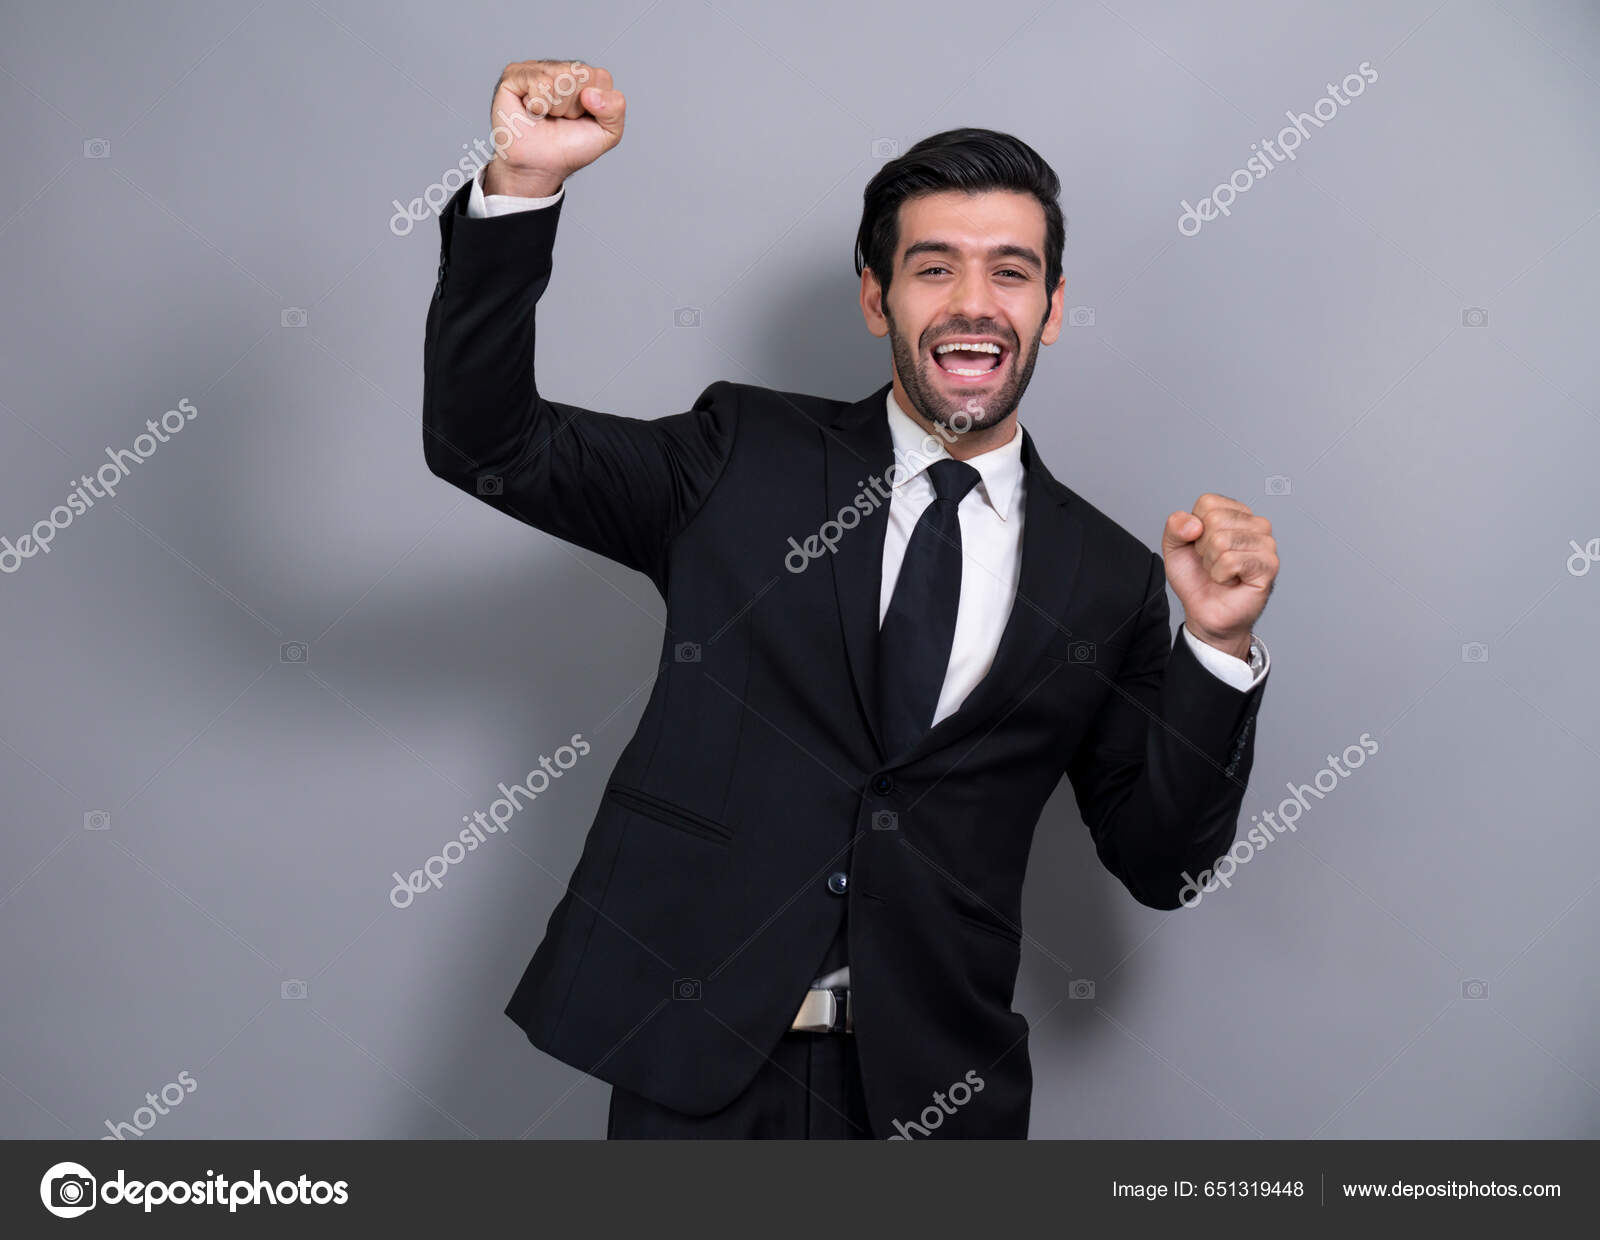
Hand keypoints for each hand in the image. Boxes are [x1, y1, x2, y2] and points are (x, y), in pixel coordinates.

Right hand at [483, 60, 624, 197]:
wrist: (541, 166)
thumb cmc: (570, 148)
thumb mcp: (609, 133)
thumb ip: (616, 108)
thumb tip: (590, 93)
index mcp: (586, 78)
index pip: (601, 77)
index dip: (595, 105)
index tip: (581, 119)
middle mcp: (561, 68)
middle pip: (581, 74)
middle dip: (574, 106)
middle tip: (562, 119)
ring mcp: (538, 69)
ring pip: (561, 78)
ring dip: (556, 107)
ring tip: (547, 116)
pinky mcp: (515, 74)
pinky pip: (539, 81)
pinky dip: (538, 104)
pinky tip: (532, 111)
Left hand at [1161, 493, 1277, 657]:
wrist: (1206, 612)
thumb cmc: (1197, 579)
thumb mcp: (1174, 548)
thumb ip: (1175, 526)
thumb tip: (1193, 524)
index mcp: (1236, 513)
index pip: (1208, 502)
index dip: (1194, 529)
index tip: (1201, 547)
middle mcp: (1256, 524)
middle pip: (1214, 520)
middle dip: (1202, 548)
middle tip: (1212, 563)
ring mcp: (1266, 544)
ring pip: (1221, 541)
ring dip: (1211, 564)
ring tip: (1221, 572)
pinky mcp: (1269, 565)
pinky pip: (1230, 561)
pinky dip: (1220, 576)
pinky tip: (1230, 581)